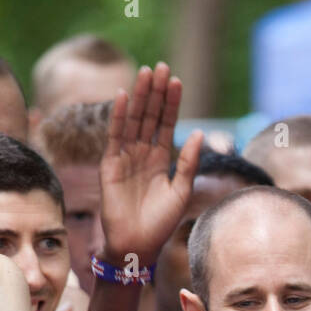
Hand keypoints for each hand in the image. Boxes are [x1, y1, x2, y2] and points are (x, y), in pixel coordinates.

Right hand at [100, 62, 203, 265]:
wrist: (138, 244)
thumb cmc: (161, 222)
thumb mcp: (181, 191)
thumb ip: (190, 163)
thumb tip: (199, 133)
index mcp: (161, 160)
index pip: (166, 124)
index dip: (171, 103)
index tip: (176, 80)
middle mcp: (142, 154)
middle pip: (149, 116)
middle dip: (155, 92)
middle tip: (161, 66)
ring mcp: (125, 157)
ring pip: (134, 121)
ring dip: (140, 96)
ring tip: (146, 72)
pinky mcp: (110, 165)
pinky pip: (115, 136)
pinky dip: (119, 116)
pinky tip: (125, 96)